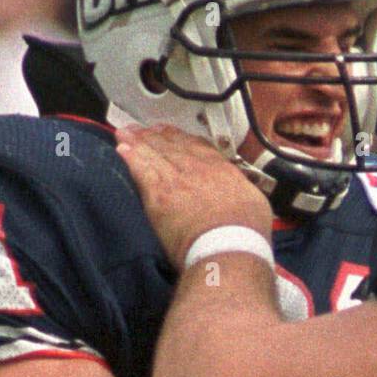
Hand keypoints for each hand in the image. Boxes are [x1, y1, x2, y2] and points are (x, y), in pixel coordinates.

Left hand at [115, 123, 271, 268]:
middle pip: (173, 145)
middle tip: (144, 130)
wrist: (229, 245)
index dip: (183, 139)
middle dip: (157, 136)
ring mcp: (177, 179)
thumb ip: (244, 193)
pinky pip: (141, 169)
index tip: (174, 134)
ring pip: (154, 153)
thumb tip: (243, 196)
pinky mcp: (159, 195)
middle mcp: (198, 168)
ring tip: (126, 134)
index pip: (199, 147)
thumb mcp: (255, 204)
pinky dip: (130, 157)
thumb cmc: (245, 234)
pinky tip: (121, 149)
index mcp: (222, 170)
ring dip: (138, 141)